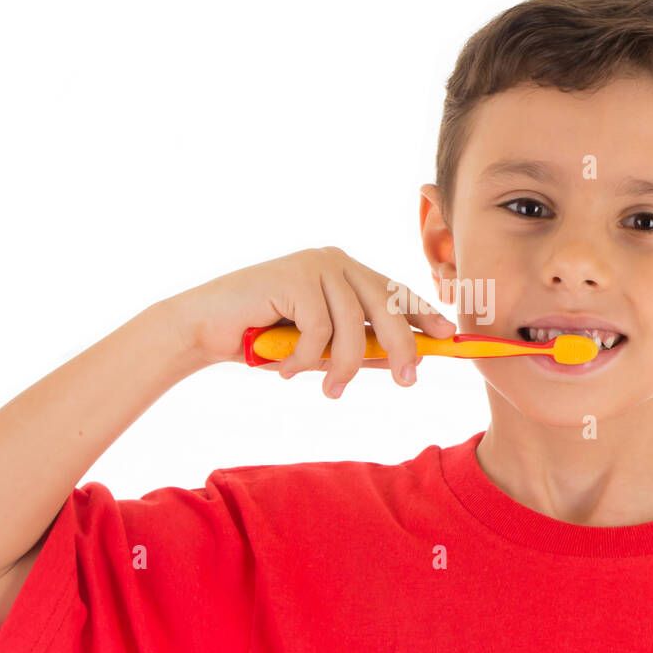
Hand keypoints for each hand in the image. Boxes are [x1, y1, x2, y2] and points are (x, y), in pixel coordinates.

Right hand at [166, 246, 456, 396]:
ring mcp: (315, 265)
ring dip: (342, 367)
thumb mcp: (319, 347)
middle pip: (386, 307)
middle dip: (401, 348)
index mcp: (345, 272)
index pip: (395, 292)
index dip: (424, 314)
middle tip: (407, 382)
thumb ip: (356, 347)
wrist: (204, 328)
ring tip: (330, 391)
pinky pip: (319, 330)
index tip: (448, 337)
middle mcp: (335, 261)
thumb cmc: (263, 340)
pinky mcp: (295, 276)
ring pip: (353, 326)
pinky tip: (285, 368)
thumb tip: (403, 363)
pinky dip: (304, 359)